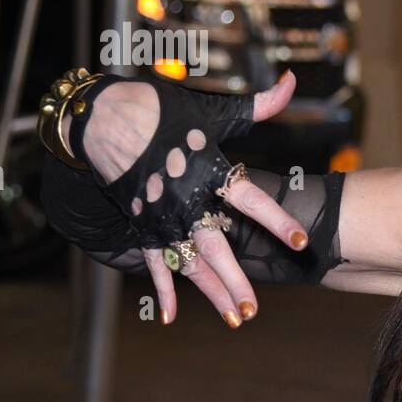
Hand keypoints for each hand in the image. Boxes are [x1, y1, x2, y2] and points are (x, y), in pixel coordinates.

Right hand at [70, 71, 308, 326]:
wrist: (101, 115)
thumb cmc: (163, 110)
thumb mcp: (212, 110)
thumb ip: (258, 106)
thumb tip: (289, 82)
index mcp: (209, 170)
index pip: (251, 201)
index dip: (277, 221)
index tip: (300, 242)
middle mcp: (186, 199)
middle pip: (216, 247)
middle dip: (235, 282)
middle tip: (253, 311)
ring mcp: (161, 215)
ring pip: (190, 262)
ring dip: (211, 292)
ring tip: (234, 318)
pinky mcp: (141, 223)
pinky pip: (154, 261)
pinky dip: (162, 289)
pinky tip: (171, 316)